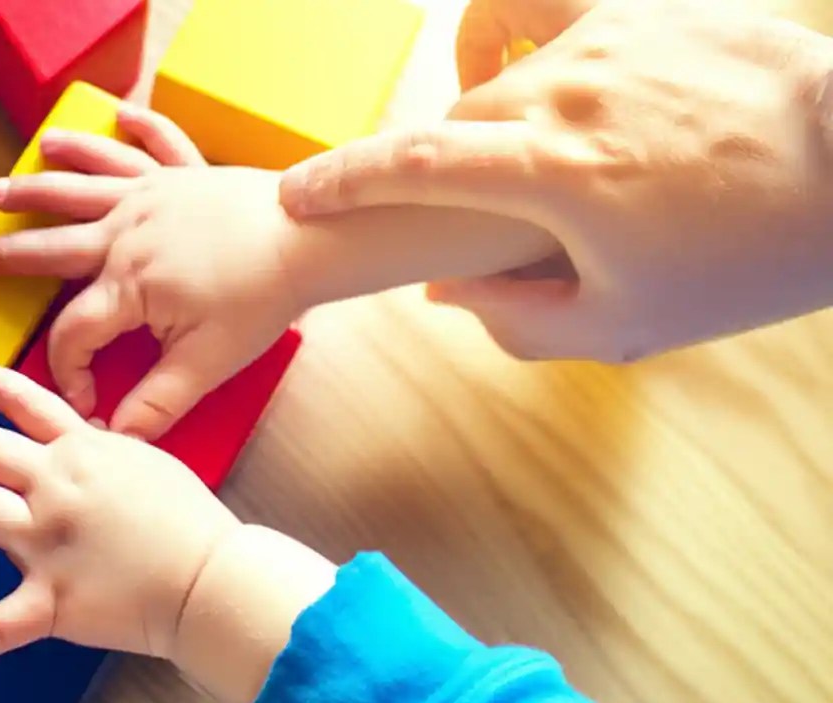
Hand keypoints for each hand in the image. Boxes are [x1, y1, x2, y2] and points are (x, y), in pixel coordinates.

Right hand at [0, 107, 303, 439]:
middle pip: (51, 245)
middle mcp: (124, 232)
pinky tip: (116, 114)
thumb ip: (158, 403)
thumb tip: (118, 437)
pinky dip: (133, 128)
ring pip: (81, 185)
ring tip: (2, 188)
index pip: (75, 333)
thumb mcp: (207, 362)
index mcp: (127, 283)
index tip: (83, 398)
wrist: (307, 239)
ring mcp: (150, 196)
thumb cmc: (261, 298)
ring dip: (40, 184)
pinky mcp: (181, 174)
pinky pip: (151, 143)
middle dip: (10, 256)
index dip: (69, 371)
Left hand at [0, 365, 240, 660]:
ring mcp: (45, 540)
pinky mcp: (51, 596)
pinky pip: (4, 620)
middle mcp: (55, 487)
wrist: (209, 574)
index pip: (26, 403)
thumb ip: (106, 450)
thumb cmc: (190, 520)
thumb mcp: (148, 462)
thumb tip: (86, 437)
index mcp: (83, 452)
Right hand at [281, 0, 832, 361]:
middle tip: (467, 217)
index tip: (297, 193)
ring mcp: (605, 38)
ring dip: (492, 126)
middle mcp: (566, 91)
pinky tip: (527, 55)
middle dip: (438, 175)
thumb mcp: (627, 324)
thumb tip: (442, 293)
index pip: (410, 163)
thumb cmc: (751, 256)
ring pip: (499, 77)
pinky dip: (515, 30)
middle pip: (453, 125)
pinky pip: (545, 3)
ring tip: (534, 163)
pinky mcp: (643, 7)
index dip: (341, 179)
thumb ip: (514, 317)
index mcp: (554, 173)